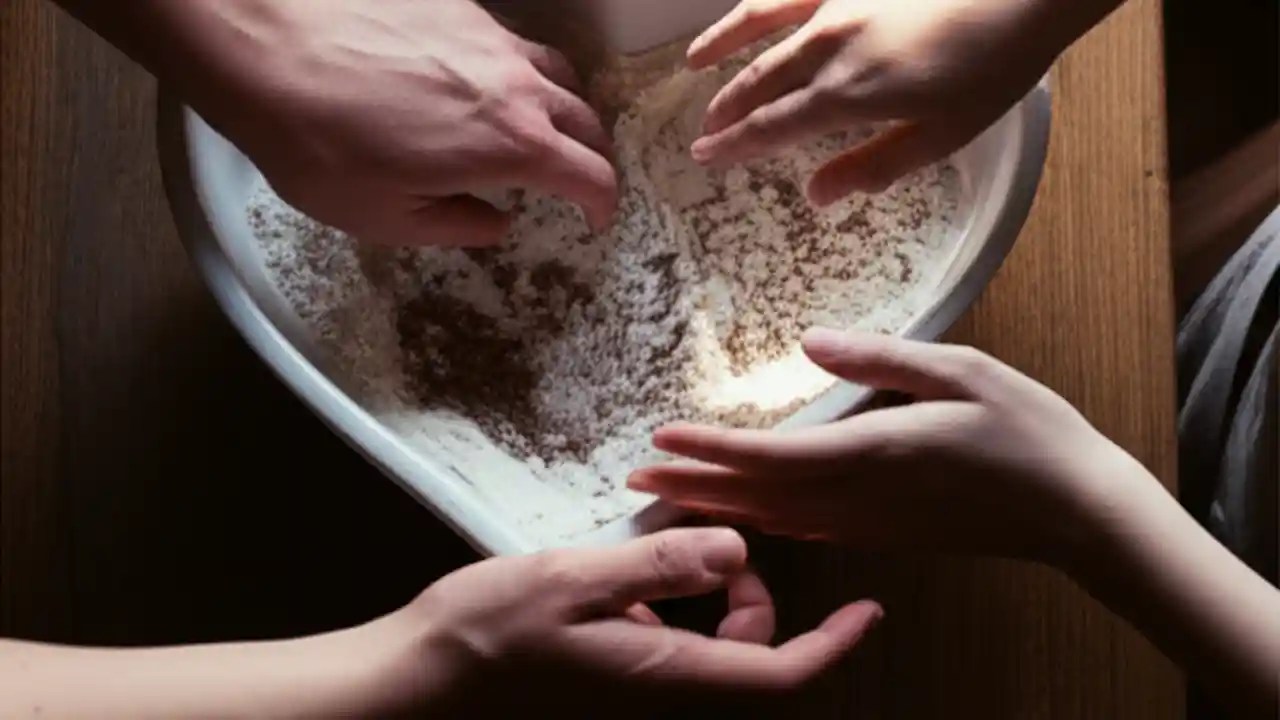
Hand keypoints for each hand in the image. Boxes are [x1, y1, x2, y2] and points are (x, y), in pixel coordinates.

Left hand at [174, 0, 616, 245]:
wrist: (262, 42)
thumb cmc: (319, 143)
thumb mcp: (387, 218)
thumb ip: (456, 226)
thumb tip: (495, 222)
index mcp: (512, 144)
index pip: (591, 175)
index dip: (603, 205)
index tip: (594, 220)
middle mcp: (515, 82)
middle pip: (587, 118)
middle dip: (592, 156)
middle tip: (577, 179)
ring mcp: (489, 35)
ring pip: (557, 71)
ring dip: (563, 107)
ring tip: (542, 127)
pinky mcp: (457, 6)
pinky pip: (510, 41)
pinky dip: (517, 71)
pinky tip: (480, 83)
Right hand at [377, 527, 881, 715]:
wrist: (419, 687)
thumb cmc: (486, 635)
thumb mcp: (575, 580)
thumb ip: (659, 566)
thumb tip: (737, 551)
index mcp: (666, 677)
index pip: (778, 674)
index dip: (834, 645)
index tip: (869, 609)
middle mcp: (659, 696)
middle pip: (748, 658)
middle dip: (754, 602)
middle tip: (721, 542)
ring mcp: (631, 695)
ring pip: (705, 654)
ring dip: (705, 603)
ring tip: (665, 545)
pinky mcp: (606, 685)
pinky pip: (662, 651)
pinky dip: (662, 610)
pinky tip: (616, 575)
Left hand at [629, 329, 1153, 564]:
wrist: (1076, 514)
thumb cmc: (1028, 432)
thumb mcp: (962, 372)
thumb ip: (881, 359)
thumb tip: (809, 341)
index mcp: (875, 451)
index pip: (770, 456)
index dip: (708, 451)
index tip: (658, 442)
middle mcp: (861, 496)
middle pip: (756, 496)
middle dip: (690, 489)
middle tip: (632, 484)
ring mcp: (871, 523)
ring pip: (775, 519)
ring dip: (717, 508)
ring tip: (668, 500)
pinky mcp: (885, 534)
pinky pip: (807, 530)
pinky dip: (762, 522)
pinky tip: (743, 518)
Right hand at [687, 0, 1115, 202]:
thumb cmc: (993, 67)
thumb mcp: (941, 136)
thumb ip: (873, 165)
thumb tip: (816, 194)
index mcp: (848, 95)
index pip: (772, 127)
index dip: (735, 145)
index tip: (706, 157)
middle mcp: (829, 46)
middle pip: (760, 81)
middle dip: (726, 109)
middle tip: (702, 130)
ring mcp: (838, 3)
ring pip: (763, 24)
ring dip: (725, 44)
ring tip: (696, 59)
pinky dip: (763, 1)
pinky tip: (754, 6)